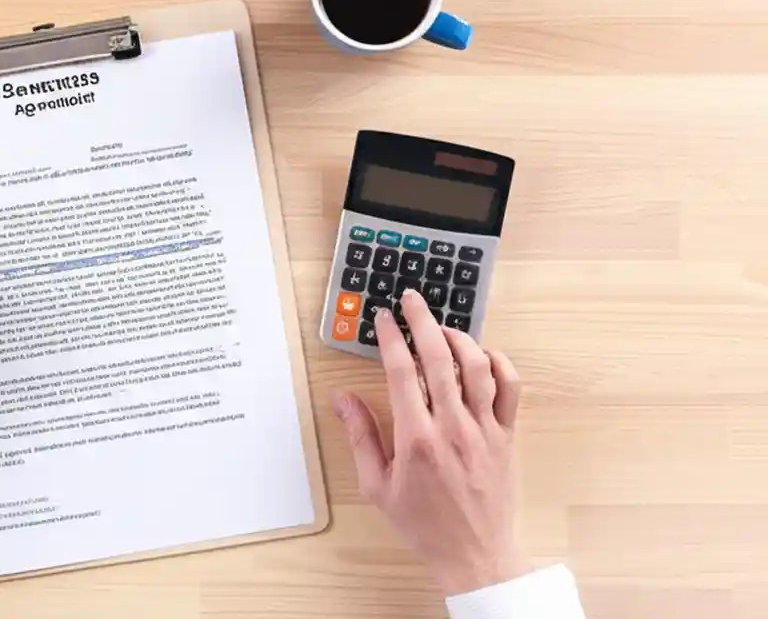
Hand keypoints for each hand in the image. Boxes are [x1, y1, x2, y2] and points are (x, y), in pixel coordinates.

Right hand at [334, 289, 529, 594]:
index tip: (383, 318)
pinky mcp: (507, 435)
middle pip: (439, 357)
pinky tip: (483, 356)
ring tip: (443, 329)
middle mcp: (452, 428)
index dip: (390, 337)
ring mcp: (484, 430)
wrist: (474, 554)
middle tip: (412, 299)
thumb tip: (343, 398)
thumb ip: (361, 436)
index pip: (400, 371)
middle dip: (423, 320)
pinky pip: (511, 388)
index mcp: (415, 439)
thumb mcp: (376, 485)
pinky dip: (499, 363)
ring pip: (478, 366)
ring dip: (459, 338)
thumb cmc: (423, 523)